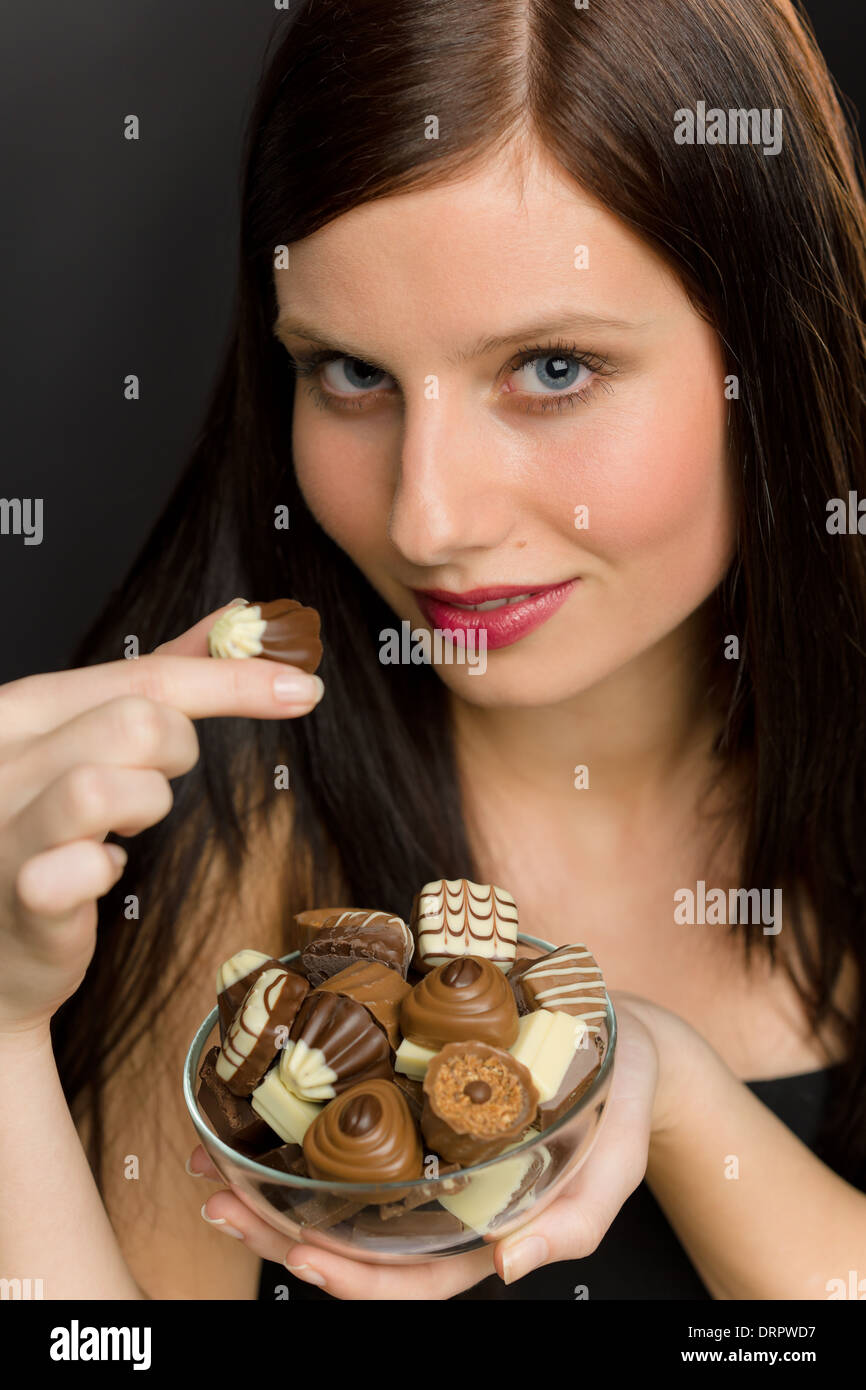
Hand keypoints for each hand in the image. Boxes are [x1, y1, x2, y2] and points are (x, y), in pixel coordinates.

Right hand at [0, 600, 323, 1039]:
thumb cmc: (43, 831)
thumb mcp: (83, 737)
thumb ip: (154, 677)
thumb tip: (235, 616)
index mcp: (21, 708)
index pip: (144, 670)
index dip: (235, 679)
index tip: (302, 688)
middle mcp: (1, 759)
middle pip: (138, 720)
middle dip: (176, 752)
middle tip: (154, 783)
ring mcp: (2, 827)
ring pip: (110, 785)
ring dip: (143, 806)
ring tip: (120, 828)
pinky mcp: (18, 895)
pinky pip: (78, 868)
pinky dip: (102, 870)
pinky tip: (97, 872)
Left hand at [189, 996, 678, 1298]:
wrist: (625, 1042)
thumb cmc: (619, 1101)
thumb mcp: (614, 1159)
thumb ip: (576, 1220)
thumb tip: (512, 1267)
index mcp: (485, 1228)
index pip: (410, 1280)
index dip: (351, 1277)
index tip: (297, 1251)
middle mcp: (443, 1202)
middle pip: (353, 1242)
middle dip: (278, 1232)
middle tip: (215, 1201)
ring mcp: (425, 1160)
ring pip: (339, 1194)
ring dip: (269, 1187)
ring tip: (210, 1163)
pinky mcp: (414, 1112)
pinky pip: (351, 1138)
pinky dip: (299, 1134)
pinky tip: (257, 1113)